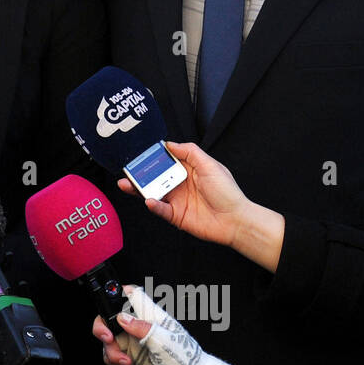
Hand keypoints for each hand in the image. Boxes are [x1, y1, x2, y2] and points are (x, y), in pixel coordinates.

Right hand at [92, 285, 234, 364]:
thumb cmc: (185, 357)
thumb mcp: (163, 340)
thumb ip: (141, 327)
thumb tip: (122, 318)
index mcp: (149, 314)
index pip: (130, 296)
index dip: (116, 295)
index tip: (107, 305)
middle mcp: (139, 325)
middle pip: (111, 317)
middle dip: (103, 327)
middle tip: (107, 338)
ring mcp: (134, 340)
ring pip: (109, 338)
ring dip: (110, 349)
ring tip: (123, 359)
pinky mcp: (131, 354)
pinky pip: (113, 353)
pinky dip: (114, 359)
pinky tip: (126, 363)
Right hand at [118, 141, 284, 271]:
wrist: (236, 220)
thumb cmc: (227, 193)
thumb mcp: (210, 165)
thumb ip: (190, 152)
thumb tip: (170, 144)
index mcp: (188, 170)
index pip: (165, 160)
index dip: (153, 157)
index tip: (141, 153)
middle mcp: (180, 184)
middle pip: (154, 176)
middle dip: (140, 173)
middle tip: (129, 170)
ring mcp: (176, 200)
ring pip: (152, 192)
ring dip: (138, 188)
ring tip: (128, 184)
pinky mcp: (175, 215)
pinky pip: (159, 209)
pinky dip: (153, 205)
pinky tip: (149, 200)